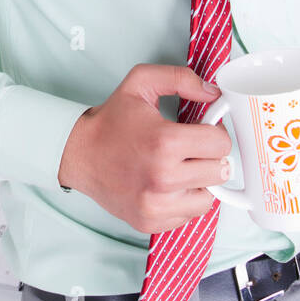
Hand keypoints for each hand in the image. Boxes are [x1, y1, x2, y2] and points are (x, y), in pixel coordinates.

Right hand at [57, 64, 232, 233]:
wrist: (78, 153)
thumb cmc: (111, 120)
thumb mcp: (141, 83)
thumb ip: (181, 78)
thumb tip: (213, 93)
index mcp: (164, 142)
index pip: (221, 144)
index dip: (214, 132)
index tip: (202, 131)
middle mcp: (162, 178)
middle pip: (219, 172)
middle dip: (209, 156)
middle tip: (191, 148)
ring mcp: (156, 205)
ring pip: (208, 198)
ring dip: (200, 182)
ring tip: (181, 167)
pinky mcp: (151, 222)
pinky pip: (189, 215)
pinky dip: (184, 200)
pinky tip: (168, 184)